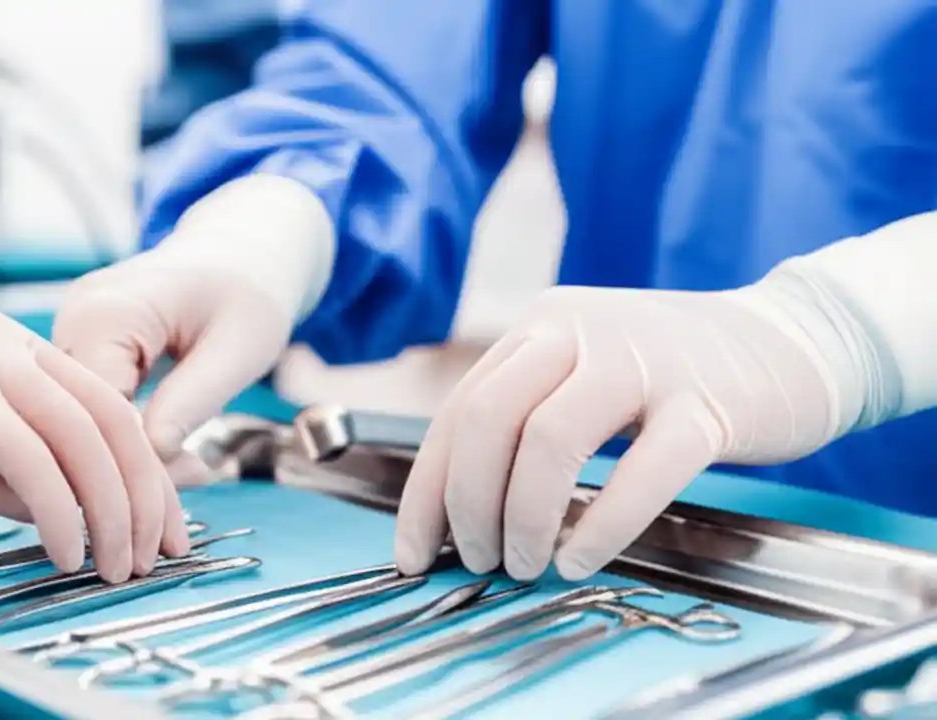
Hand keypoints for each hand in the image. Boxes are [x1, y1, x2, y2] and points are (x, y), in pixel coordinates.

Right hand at [52, 252, 293, 480]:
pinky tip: (158, 450)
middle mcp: (73, 316)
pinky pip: (89, 401)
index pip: (98, 409)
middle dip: (128, 463)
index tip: (179, 493)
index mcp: (106, 311)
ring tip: (174, 478)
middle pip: (79, 414)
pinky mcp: (78, 342)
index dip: (135, 460)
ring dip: (124, 451)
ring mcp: (69, 328)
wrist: (241, 253)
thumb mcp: (238, 350)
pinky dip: (121, 431)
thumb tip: (153, 456)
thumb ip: (192, 400)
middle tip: (181, 498)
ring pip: (80, 415)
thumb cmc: (249, 293)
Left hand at [395, 283, 854, 580]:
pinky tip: (581, 560)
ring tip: (527, 565)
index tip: (414, 552)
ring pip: (551, 441)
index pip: (459, 411)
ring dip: (524, 517)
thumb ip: (530, 414)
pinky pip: (642, 470)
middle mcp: (581, 332)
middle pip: (490, 420)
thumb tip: (462, 508)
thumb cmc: (675, 373)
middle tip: (479, 560)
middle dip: (468, 504)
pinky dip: (602, 525)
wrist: (793, 339)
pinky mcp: (707, 403)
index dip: (427, 490)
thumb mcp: (586, 369)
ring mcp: (645, 362)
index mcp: (542, 326)